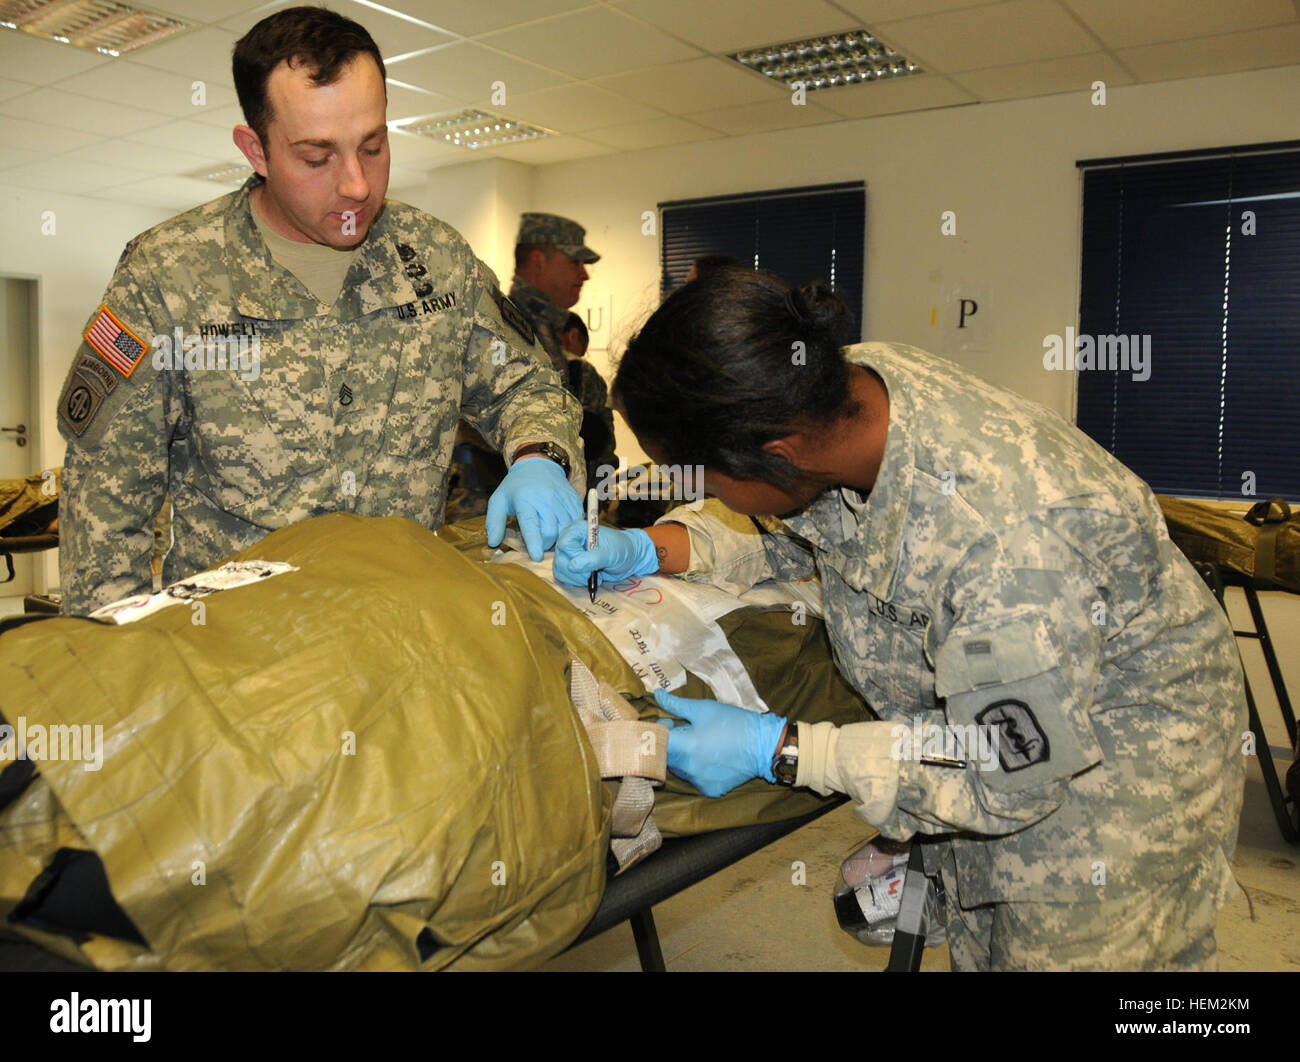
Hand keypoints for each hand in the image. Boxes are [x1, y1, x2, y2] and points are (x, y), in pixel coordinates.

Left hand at [486, 456, 581, 560]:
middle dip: (546, 544)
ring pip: (565, 528)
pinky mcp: (573, 499)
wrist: (538, 464)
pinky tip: (562, 528)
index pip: (531, 524)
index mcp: (524, 499)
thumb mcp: (498, 500)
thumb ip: (493, 522)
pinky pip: (576, 521)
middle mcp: (545, 498)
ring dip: (559, 538)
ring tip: (550, 537)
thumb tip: (493, 543)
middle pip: (551, 531)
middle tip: (539, 544)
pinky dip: (570, 529)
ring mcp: (561, 498)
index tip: (536, 557)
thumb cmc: (516, 487)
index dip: (534, 542)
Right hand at [552, 520, 657, 586]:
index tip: (592, 561)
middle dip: (577, 572)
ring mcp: (568, 553)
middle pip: (560, 559)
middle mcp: (569, 540)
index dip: (576, 556)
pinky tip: (588, 579)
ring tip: (593, 576)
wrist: (628, 557)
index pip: (565, 545)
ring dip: (577, 578)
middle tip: (593, 574)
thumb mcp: (610, 554)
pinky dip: (575, 581)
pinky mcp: (569, 565)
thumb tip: (573, 566)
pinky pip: (563, 577)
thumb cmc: (621, 550)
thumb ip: (593, 559)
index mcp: (577, 529)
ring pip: (560, 570)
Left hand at [653, 689, 787, 796]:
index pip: (656, 742)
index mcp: (684, 747)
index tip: (671, 722)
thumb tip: (657, 696)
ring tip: (699, 742)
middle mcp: (688, 769)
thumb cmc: (732, 723)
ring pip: (678, 768)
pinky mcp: (710, 790)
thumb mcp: (703, 709)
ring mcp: (698, 782)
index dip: (659, 730)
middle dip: (670, 742)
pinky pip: (694, 778)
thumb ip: (676, 705)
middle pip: (665, 756)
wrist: (762, 746)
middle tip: (684, 729)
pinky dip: (696, 768)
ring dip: (682, 756)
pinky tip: (710, 757)